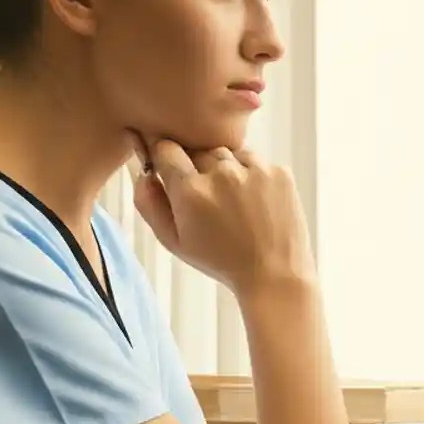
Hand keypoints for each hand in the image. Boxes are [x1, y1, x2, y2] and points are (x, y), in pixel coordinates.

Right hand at [128, 132, 314, 295]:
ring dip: (226, 170)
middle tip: (209, 201)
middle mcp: (222, 173)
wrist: (274, 276)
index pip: (166, 148)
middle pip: (198, 150)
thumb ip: (149, 203)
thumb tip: (143, 172)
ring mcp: (255, 170)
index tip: (173, 172)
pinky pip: (256, 161)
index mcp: (191, 191)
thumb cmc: (220, 261)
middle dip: (198, 169)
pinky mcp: (280, 172)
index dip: (167, 160)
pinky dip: (252, 176)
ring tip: (234, 203)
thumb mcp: (174, 242)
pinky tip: (255, 203)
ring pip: (227, 153)